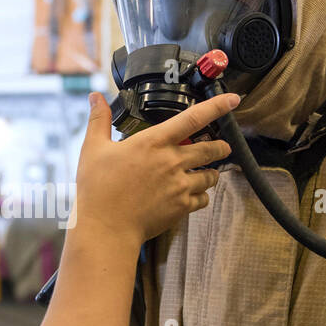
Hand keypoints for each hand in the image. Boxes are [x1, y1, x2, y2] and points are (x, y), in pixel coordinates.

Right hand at [73, 92, 236, 245]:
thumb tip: (95, 97)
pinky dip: (201, 196)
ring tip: (206, 173)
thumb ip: (99, 120)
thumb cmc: (97, 189)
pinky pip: (203, 199)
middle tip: (222, 146)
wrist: (106, 227)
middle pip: (211, 148)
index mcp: (154, 142)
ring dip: (211, 173)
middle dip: (220, 146)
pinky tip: (193, 195)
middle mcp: (172, 162)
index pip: (193, 118)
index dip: (217, 106)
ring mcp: (180, 186)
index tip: (232, 99)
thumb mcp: (93, 149)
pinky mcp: (181, 207)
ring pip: (210, 176)